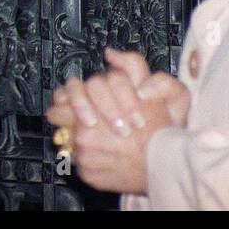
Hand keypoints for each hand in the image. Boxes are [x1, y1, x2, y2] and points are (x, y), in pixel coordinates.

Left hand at [46, 48, 192, 194]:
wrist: (169, 167)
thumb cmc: (160, 129)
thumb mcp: (153, 90)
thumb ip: (132, 66)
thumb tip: (110, 53)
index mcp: (92, 107)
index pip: (64, 95)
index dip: (70, 97)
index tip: (76, 102)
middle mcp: (84, 132)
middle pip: (58, 117)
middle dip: (68, 116)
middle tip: (85, 119)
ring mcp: (84, 156)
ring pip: (67, 142)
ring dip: (78, 139)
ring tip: (100, 140)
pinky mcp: (88, 175)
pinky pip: (78, 164)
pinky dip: (88, 161)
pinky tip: (106, 157)